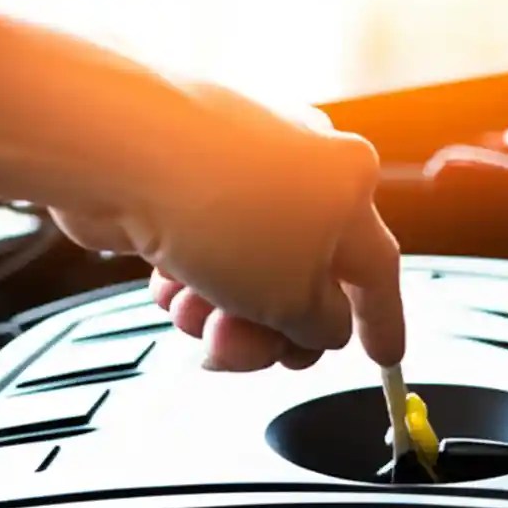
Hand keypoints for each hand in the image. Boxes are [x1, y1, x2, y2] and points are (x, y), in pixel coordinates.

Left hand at [50, 82, 404, 371]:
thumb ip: (323, 327)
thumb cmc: (223, 209)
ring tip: (191, 313)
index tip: (384, 355)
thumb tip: (322, 328)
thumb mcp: (296, 301)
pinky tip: (170, 286)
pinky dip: (191, 282)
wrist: (123, 152)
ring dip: (221, 312)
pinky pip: (206, 254)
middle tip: (238, 350)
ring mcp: (244, 172)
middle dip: (269, 331)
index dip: (382, 322)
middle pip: (305, 282)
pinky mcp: (189, 180)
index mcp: (351, 186)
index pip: (379, 271)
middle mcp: (305, 169)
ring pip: (250, 275)